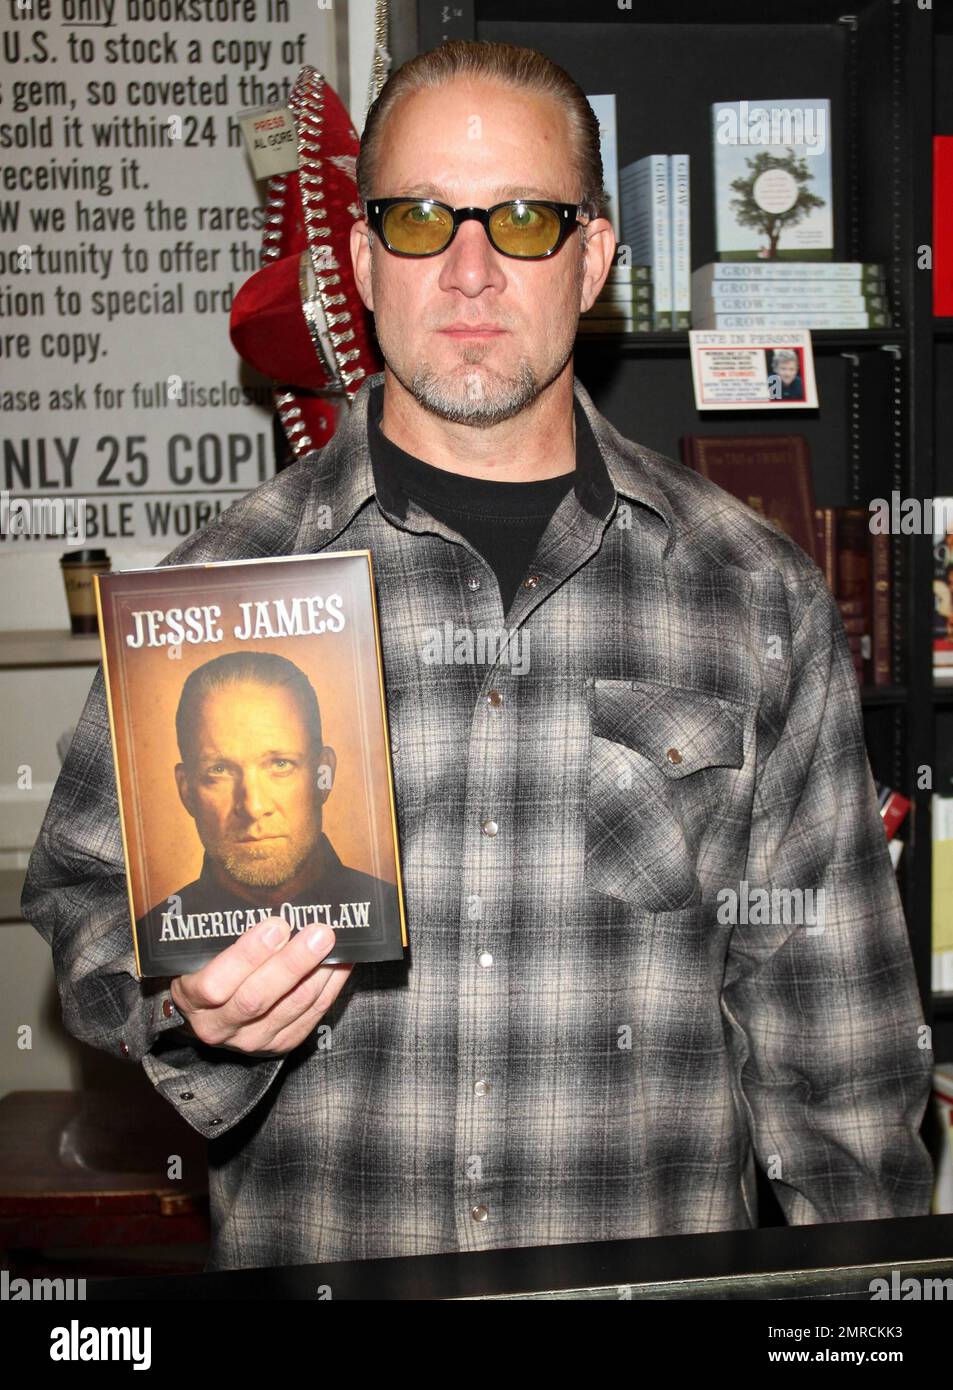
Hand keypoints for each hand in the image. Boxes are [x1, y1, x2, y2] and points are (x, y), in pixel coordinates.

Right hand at [168, 916, 353, 1055]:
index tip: (276, 926)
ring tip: (333, 942)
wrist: (210, 1010)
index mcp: (192, 999)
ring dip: (318, 973)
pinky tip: (341, 961)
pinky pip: (312, 1014)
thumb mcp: (200, 950)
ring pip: (291, 1006)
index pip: (215, 985)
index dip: (247, 956)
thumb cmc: (206, 966)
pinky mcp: (281, 1043)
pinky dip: (330, 985)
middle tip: (319, 933)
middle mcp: (219, 1026)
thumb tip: (270, 901)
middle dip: (292, 963)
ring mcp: (252, 1040)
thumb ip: (224, 934)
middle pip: (258, 998)